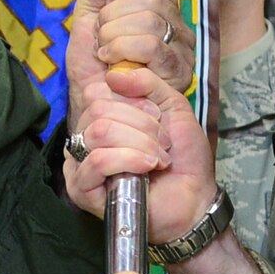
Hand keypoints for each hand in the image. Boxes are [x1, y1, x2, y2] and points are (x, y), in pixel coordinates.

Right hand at [64, 66, 215, 242]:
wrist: (194, 199)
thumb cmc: (183, 158)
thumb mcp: (173, 106)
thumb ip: (148, 83)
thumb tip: (114, 74)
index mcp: (101, 118)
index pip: (97, 91)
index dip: (133, 100)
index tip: (157, 118)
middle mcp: (85, 138)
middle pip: (98, 109)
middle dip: (141, 124)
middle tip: (162, 144)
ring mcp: (79, 164)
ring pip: (99, 132)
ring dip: (139, 143)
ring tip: (158, 159)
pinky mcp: (82, 190)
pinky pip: (97, 161)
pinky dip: (128, 160)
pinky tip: (148, 168)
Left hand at [65, 0, 193, 103]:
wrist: (89, 100)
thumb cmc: (91, 61)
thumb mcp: (87, 16)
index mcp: (163, 9)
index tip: (108, 14)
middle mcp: (179, 27)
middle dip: (113, 18)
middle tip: (102, 39)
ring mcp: (183, 51)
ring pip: (151, 22)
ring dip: (115, 37)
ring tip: (106, 54)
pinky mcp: (179, 74)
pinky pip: (151, 47)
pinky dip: (122, 51)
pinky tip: (113, 67)